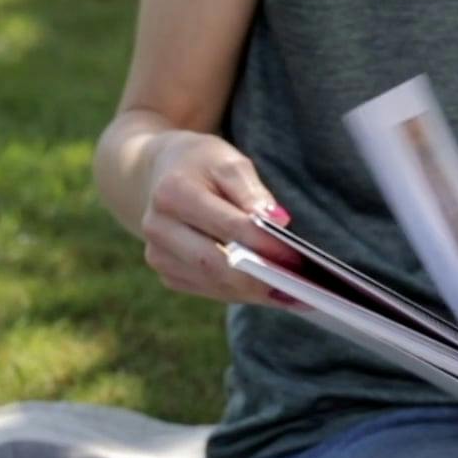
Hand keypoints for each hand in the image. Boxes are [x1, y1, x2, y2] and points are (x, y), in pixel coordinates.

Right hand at [140, 131, 298, 306]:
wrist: (162, 172)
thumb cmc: (203, 164)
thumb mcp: (229, 162)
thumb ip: (253, 192)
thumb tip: (278, 222)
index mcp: (172, 193)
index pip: (227, 226)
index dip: (263, 245)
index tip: (296, 259)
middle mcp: (158, 227)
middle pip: (215, 264)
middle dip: (259, 280)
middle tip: (299, 289)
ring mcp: (158, 254)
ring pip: (213, 283)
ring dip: (254, 292)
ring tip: (294, 295)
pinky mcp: (166, 271)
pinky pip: (208, 289)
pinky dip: (240, 292)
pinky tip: (269, 292)